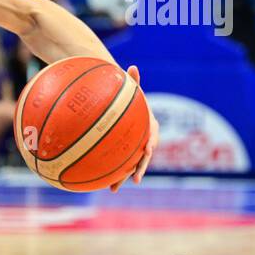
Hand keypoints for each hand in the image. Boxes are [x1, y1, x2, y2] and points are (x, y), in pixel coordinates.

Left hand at [110, 64, 157, 191]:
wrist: (127, 110)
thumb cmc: (129, 99)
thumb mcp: (132, 90)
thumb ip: (133, 81)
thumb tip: (132, 66)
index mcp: (150, 127)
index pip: (152, 136)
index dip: (151, 144)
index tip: (148, 149)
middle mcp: (145, 140)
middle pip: (143, 157)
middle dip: (140, 168)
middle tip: (136, 178)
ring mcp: (135, 149)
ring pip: (131, 165)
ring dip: (123, 177)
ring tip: (114, 188)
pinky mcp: (125, 154)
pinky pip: (119, 166)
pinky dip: (112, 175)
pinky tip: (102, 184)